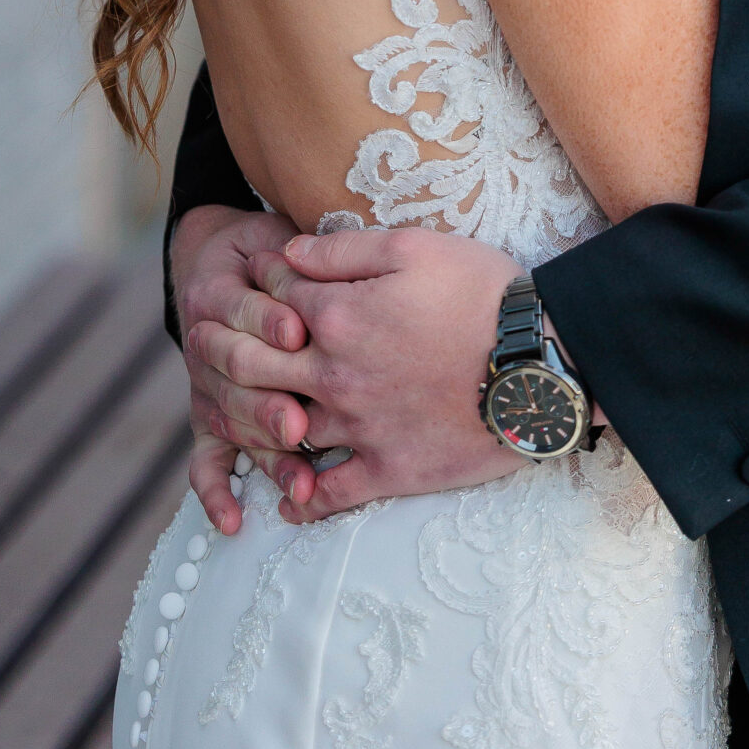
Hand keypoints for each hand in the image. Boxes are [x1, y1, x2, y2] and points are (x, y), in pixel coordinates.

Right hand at [172, 204, 311, 531]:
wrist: (227, 261)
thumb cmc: (273, 252)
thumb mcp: (276, 240)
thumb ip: (292, 256)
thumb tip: (308, 274)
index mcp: (217, 293)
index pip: (239, 310)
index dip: (268, 320)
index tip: (298, 332)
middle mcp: (204, 345)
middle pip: (234, 377)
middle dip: (267, 401)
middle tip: (298, 423)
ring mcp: (206, 387)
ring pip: (230, 423)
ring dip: (263, 453)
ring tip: (297, 481)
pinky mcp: (209, 420)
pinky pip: (205, 460)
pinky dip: (215, 492)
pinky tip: (234, 521)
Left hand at [188, 225, 527, 523]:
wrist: (539, 362)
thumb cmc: (484, 294)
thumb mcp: (415, 247)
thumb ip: (342, 251)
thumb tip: (285, 254)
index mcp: (338, 316)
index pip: (276, 297)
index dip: (259, 283)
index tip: (249, 280)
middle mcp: (334, 375)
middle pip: (257, 366)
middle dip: (227, 350)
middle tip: (209, 344)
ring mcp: (357, 427)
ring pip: (280, 431)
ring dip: (251, 424)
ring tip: (232, 417)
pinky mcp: (387, 469)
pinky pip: (329, 494)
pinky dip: (301, 500)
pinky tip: (287, 500)